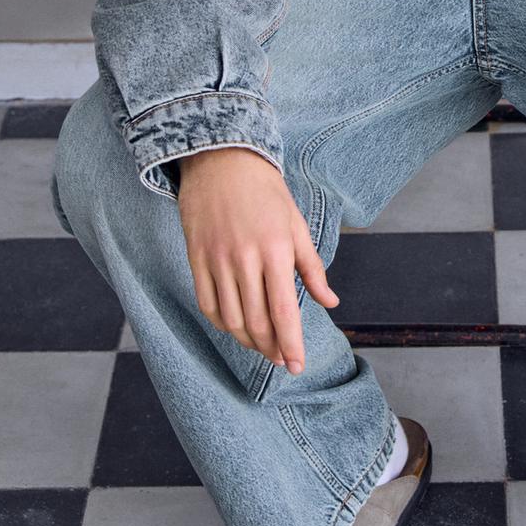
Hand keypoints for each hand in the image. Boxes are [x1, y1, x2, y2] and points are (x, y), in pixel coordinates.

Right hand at [176, 146, 339, 374]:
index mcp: (276, 249)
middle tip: (282, 359)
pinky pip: (207, 304)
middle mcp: (245, 258)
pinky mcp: (196, 258)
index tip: (297, 366)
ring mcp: (217, 260)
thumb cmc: (266, 191)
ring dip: (248, 341)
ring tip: (263, 347)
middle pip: (257, 322)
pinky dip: (222, 324)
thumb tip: (330, 302)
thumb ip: (312, 267)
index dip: (291, 343)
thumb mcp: (296, 224)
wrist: (222, 160)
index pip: (284, 311)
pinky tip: (236, 328)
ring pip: (231, 319)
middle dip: (272, 348)